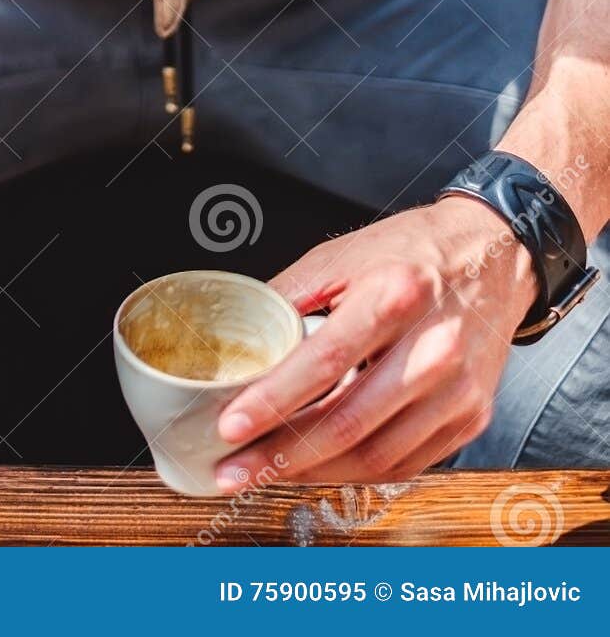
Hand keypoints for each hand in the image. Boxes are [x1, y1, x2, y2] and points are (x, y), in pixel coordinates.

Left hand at [214, 199, 538, 487]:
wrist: (492, 254)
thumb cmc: (412, 251)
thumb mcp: (341, 254)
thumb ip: (288, 297)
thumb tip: (238, 342)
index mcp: (396, 294)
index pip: (324, 361)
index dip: (273, 400)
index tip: (231, 426)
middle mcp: (434, 346)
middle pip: (348, 422)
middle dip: (281, 455)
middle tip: (234, 469)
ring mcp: (457, 389)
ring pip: (375, 455)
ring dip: (313, 472)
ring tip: (268, 470)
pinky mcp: (471, 416)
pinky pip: (405, 463)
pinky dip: (356, 471)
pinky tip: (321, 465)